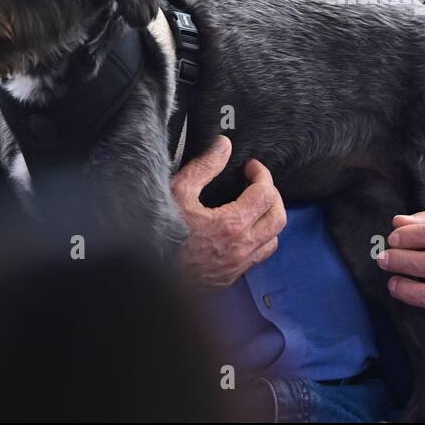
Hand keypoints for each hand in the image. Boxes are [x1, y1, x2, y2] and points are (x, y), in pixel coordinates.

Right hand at [171, 135, 285, 290]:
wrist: (146, 270)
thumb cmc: (159, 232)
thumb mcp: (178, 191)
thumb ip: (204, 167)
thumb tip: (223, 146)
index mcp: (231, 224)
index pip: (266, 194)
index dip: (262, 174)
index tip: (251, 167)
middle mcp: (241, 248)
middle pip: (278, 218)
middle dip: (273, 196)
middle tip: (258, 184)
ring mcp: (237, 266)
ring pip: (272, 241)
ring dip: (269, 221)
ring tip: (254, 208)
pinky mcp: (230, 278)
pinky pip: (258, 258)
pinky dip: (259, 241)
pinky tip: (243, 232)